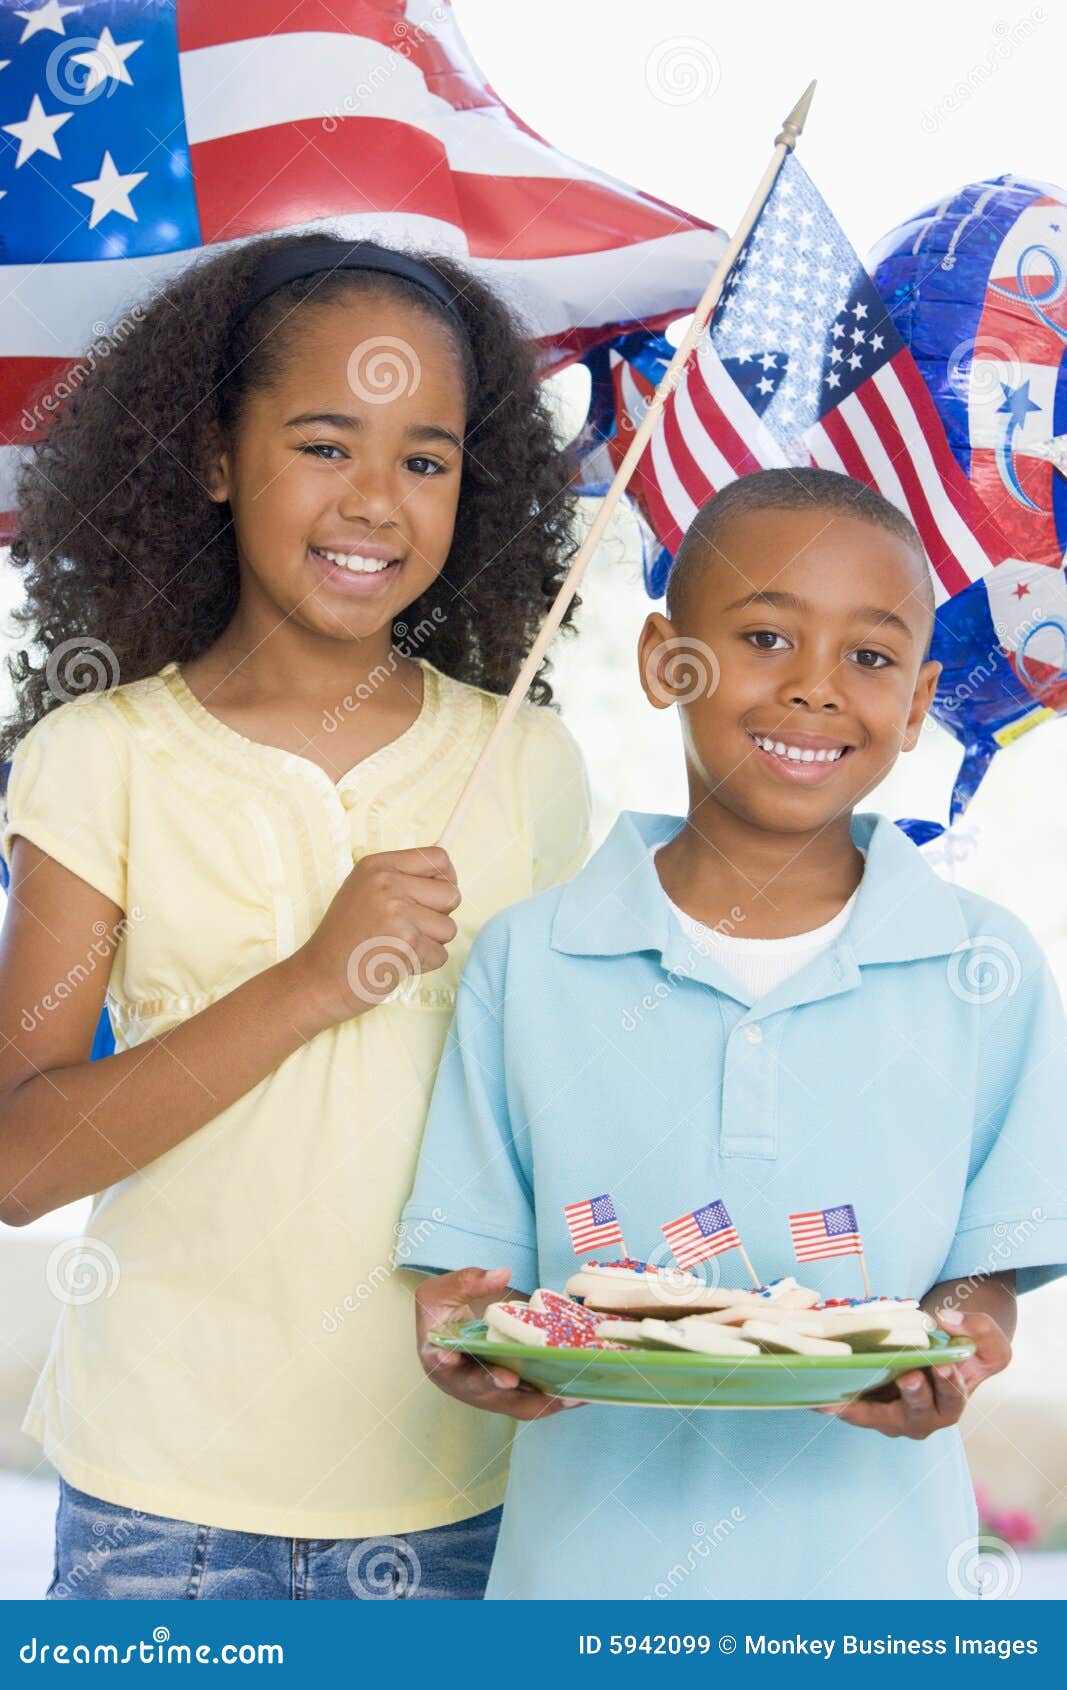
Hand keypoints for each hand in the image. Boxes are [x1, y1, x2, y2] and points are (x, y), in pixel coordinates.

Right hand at [293, 845, 460, 1027]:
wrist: (318, 979)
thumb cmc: (345, 939)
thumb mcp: (364, 892)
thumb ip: (401, 880)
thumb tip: (447, 877)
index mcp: (378, 866)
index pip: (439, 859)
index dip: (446, 881)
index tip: (433, 899)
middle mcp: (387, 883)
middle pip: (451, 894)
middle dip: (439, 918)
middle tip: (409, 930)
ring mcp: (396, 912)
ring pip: (448, 928)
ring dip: (430, 944)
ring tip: (397, 946)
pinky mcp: (405, 943)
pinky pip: (440, 955)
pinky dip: (423, 965)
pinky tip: (394, 962)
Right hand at [415, 1266, 582, 1420]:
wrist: (448, 1326)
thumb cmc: (441, 1311)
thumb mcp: (442, 1290)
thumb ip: (467, 1282)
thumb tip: (502, 1275)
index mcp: (439, 1359)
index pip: (449, 1367)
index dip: (470, 1372)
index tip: (491, 1372)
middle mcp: (464, 1384)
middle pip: (492, 1394)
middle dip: (520, 1392)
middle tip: (547, 1389)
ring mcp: (488, 1392)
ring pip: (517, 1404)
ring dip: (547, 1402)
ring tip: (576, 1394)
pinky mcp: (509, 1392)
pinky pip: (533, 1399)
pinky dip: (554, 1396)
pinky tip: (580, 1390)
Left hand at [813, 1307, 1011, 1438]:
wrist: (936, 1350)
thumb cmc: (962, 1346)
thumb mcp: (985, 1336)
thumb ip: (978, 1328)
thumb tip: (946, 1319)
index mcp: (952, 1403)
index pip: (953, 1397)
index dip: (950, 1383)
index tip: (943, 1366)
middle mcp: (922, 1417)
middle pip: (917, 1412)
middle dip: (913, 1394)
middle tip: (907, 1376)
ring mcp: (891, 1416)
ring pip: (876, 1416)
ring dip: (859, 1409)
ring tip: (840, 1400)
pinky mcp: (867, 1408)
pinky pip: (850, 1408)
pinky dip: (833, 1404)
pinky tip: (815, 1398)